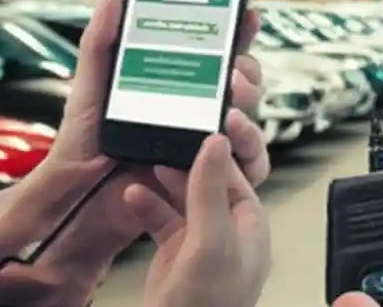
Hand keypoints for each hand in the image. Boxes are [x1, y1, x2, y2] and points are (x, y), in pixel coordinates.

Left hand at [0, 0, 269, 304]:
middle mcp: (202, 115)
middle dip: (248, 74)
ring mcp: (209, 149)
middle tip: (232, 70)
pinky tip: (218, 145)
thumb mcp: (92, 86)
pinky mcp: (211, 182)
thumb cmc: (84, 142)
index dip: (240, 35)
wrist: (75, 195)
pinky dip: (243, 156)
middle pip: (247, 89)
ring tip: (228, 109)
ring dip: (251, 114)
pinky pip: (246, 170)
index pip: (222, 56)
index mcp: (182, 88)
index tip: (244, 14)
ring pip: (254, 128)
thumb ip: (102, 41)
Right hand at [123, 135, 270, 306]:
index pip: (239, 176)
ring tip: (148, 161)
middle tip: (169, 138)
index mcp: (250, 228)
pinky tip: (132, 195)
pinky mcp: (175, 260)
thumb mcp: (210, 242)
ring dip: (166, 181)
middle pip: (211, 184)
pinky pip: (163, 224)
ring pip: (185, 201)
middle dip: (189, 161)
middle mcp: (229, 235)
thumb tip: (217, 145)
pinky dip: (148, 208)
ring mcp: (201, 248)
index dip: (221, 149)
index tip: (206, 122)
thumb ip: (210, 191)